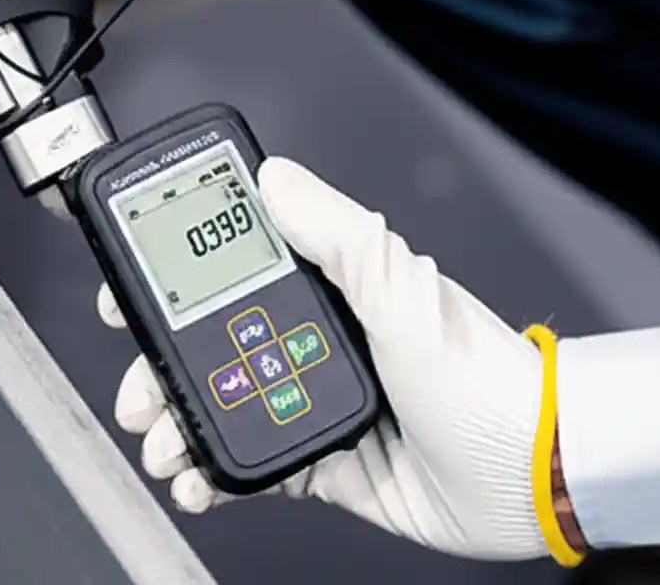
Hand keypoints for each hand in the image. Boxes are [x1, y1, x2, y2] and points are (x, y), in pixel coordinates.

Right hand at [105, 157, 547, 558]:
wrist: (531, 479)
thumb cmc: (486, 382)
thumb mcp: (406, 294)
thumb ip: (340, 236)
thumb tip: (275, 176)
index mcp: (331, 292)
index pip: (231, 272)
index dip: (171, 280)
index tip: (128, 296)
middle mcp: (315, 342)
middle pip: (208, 347)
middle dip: (157, 370)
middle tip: (137, 394)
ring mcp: (312, 402)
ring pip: (219, 408)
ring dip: (177, 428)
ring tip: (162, 449)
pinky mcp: (322, 460)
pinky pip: (249, 464)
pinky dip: (212, 475)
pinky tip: (197, 483)